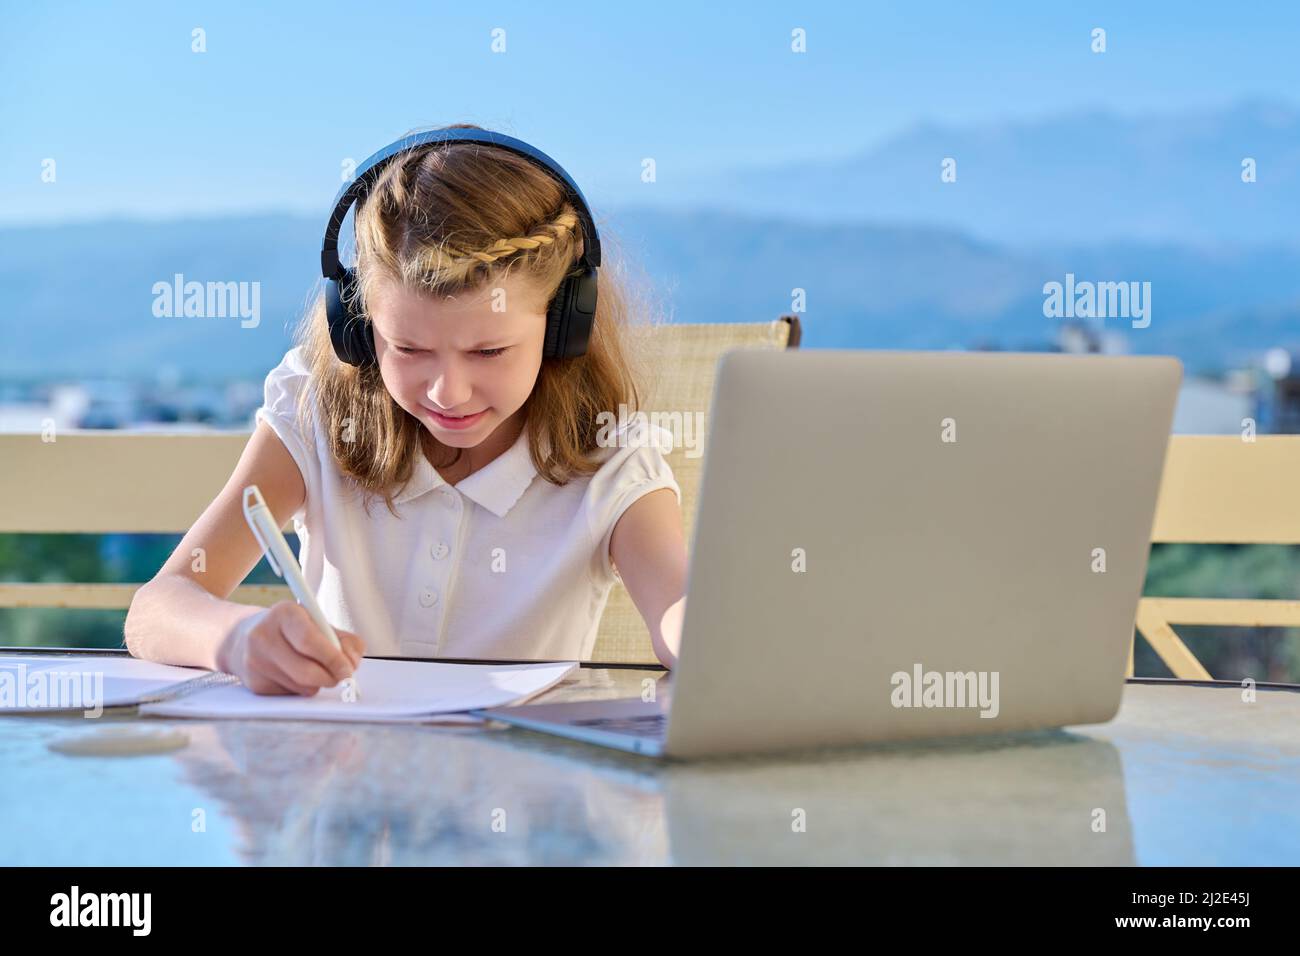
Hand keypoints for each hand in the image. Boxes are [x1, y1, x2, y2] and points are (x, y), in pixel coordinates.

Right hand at [217, 601, 364, 695]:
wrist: (243, 638)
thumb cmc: (292, 630)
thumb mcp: (318, 623)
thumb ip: (344, 640)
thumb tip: (351, 663)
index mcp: (284, 613)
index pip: (309, 641)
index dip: (333, 659)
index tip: (348, 669)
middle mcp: (263, 636)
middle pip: (305, 670)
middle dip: (330, 677)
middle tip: (342, 677)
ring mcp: (255, 662)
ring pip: (301, 686)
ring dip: (318, 684)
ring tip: (315, 669)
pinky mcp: (254, 684)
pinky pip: (290, 694)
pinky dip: (302, 689)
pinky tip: (295, 674)